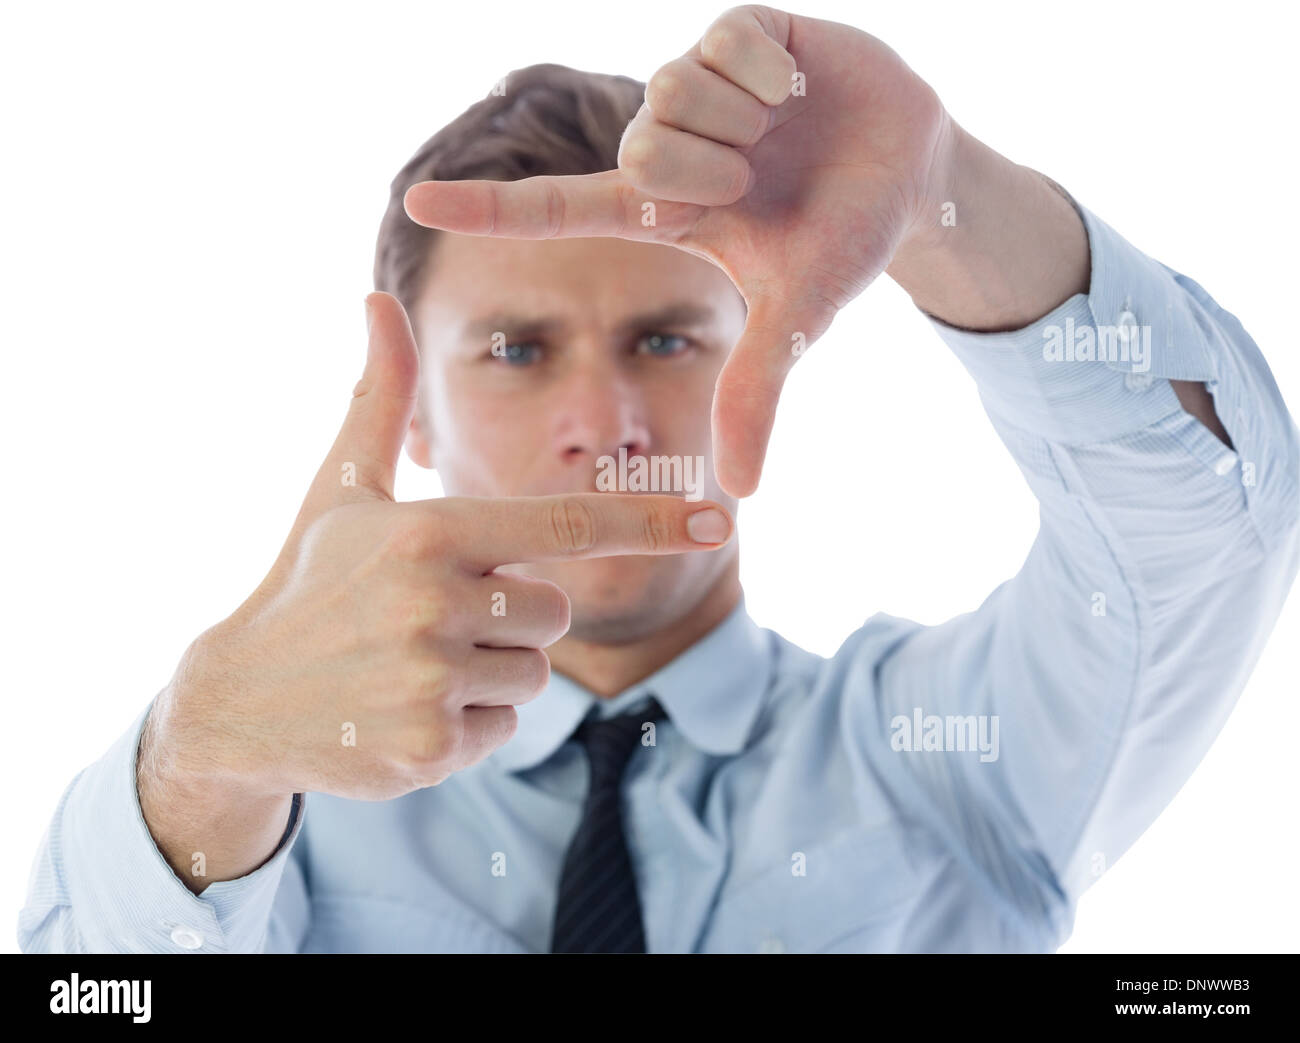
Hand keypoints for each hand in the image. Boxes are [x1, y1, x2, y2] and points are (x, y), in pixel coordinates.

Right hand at [156, 292, 732, 803]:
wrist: (236, 698)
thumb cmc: (306, 580)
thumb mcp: (342, 489)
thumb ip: (381, 399)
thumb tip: (378, 299)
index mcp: (428, 531)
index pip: (564, 523)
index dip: (646, 518)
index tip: (713, 519)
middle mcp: (433, 602)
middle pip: (553, 611)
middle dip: (509, 616)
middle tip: (427, 620)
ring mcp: (429, 681)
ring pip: (534, 674)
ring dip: (488, 674)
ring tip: (409, 664)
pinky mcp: (426, 749)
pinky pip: (504, 730)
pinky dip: (467, 726)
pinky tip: (402, 710)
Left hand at [403, 5, 953, 495]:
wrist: (912, 166)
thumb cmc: (843, 240)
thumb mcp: (794, 316)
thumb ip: (756, 393)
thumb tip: (743, 492)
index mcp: (660, 211)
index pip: (558, 208)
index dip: (489, 210)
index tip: (415, 206)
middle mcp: (663, 145)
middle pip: (634, 151)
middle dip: (708, 175)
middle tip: (757, 180)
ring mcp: (696, 85)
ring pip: (671, 94)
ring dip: (743, 126)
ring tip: (781, 132)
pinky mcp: (737, 30)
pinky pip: (725, 43)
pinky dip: (773, 75)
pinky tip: (797, 89)